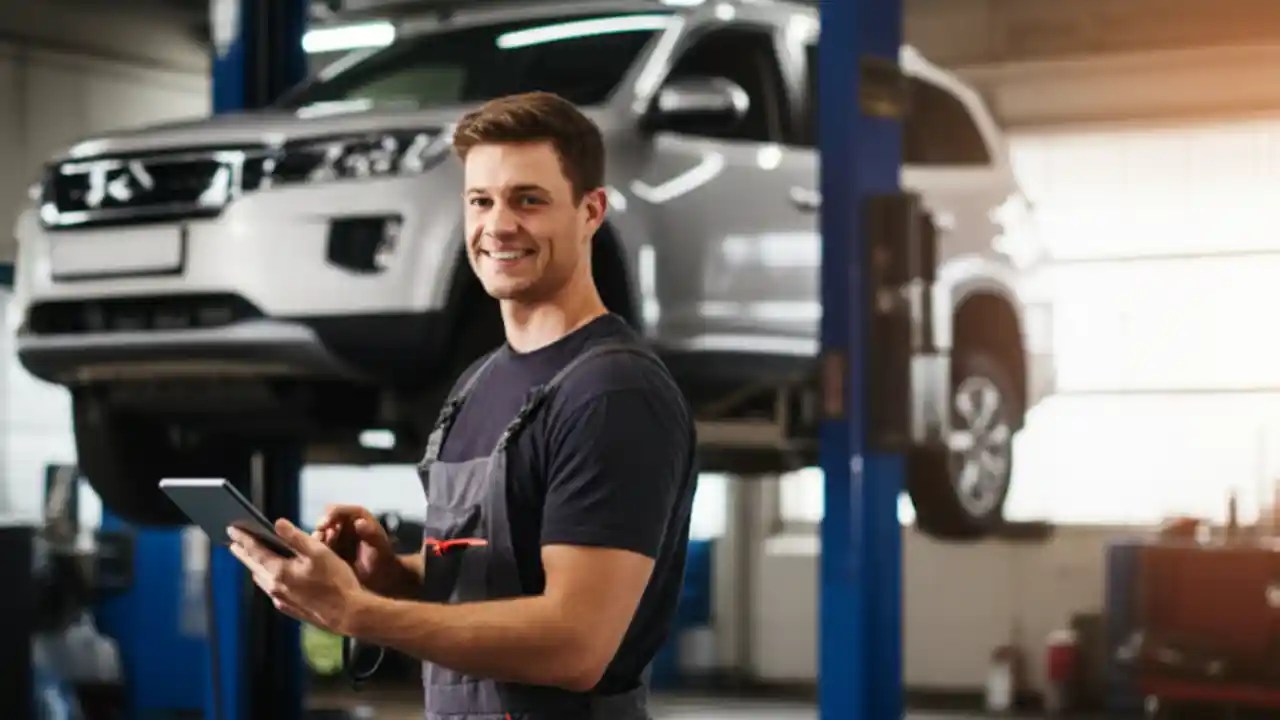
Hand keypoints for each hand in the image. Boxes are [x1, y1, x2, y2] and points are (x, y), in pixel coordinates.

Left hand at [227, 518, 365, 635]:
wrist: (348, 614)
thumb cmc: (337, 581)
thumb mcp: (320, 552)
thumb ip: (296, 537)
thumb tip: (278, 524)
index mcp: (280, 571)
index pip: (254, 550)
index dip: (243, 538)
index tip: (232, 529)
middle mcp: (275, 587)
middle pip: (253, 565)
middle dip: (243, 553)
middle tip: (234, 543)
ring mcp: (281, 599)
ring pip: (261, 579)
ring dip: (254, 566)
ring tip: (251, 557)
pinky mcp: (290, 608)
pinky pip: (271, 591)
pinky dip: (267, 580)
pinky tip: (273, 578)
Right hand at [313, 505, 416, 597]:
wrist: (383, 578)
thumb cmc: (384, 558)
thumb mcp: (380, 546)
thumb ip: (371, 533)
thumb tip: (359, 522)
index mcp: (357, 516)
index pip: (338, 511)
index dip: (329, 516)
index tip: (325, 525)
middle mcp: (344, 525)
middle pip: (324, 522)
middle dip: (320, 530)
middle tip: (321, 539)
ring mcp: (336, 538)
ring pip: (319, 535)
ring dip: (317, 541)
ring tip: (321, 549)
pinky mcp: (330, 551)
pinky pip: (319, 549)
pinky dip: (316, 552)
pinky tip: (318, 559)